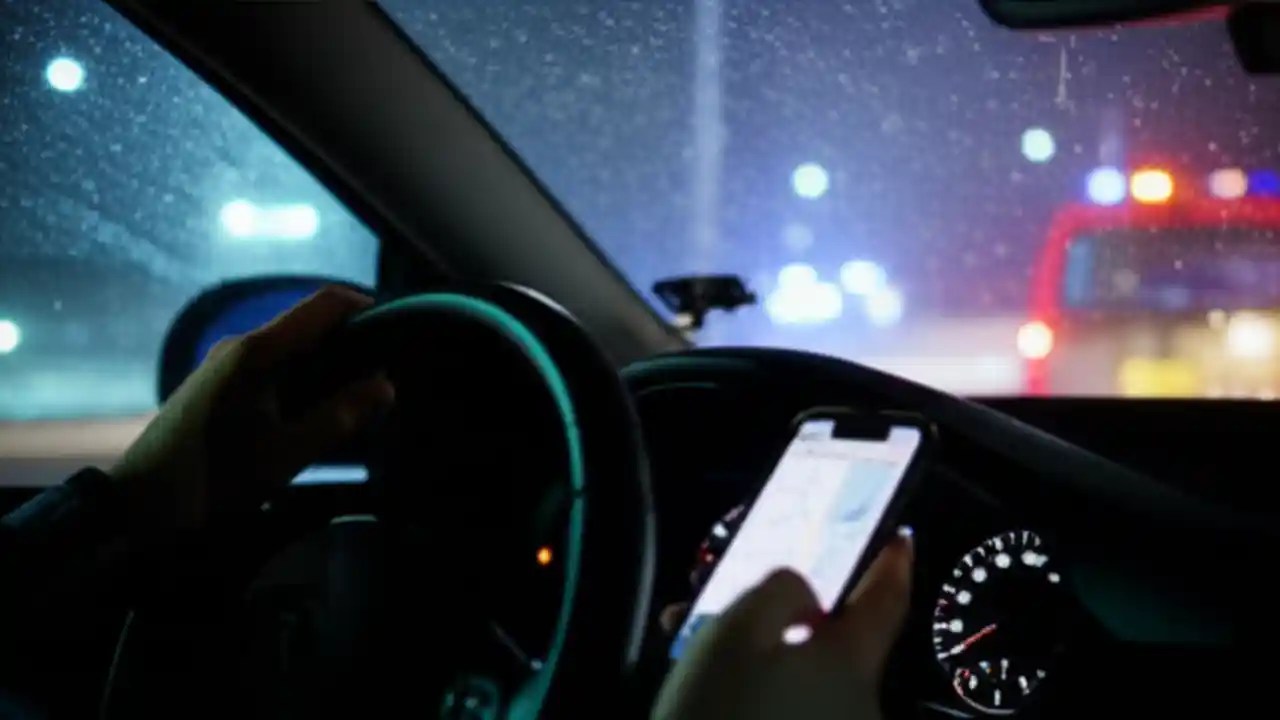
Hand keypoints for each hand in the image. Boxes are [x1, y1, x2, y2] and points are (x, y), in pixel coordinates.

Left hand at [112, 286, 394, 531]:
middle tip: (388, 377)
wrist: (140, 506)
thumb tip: (386, 386)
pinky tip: (320, 410)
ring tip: (362, 397)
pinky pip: (275, 366)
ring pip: (293, 348)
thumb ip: (339, 417)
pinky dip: (305, 379)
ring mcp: (227, 363)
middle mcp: (241, 345)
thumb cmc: (213, 477)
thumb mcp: (284, 455)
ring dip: (329, 365)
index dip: (365, 308)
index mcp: (256, 351)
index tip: (399, 334)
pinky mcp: (220, 384)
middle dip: (353, 344)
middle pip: (310, 325)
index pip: (324, 304)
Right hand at [652, 531, 913, 719]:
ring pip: (802, 672)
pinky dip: (755, 685)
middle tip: (735, 595)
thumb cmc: (720, 712)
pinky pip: (788, 703)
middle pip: (835, 638)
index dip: (890, 562)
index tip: (894, 535)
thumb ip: (778, 590)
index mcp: (851, 661)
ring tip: (691, 642)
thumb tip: (804, 588)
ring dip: (758, 651)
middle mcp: (858, 701)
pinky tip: (702, 683)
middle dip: (787, 610)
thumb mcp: (736, 630)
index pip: (888, 598)